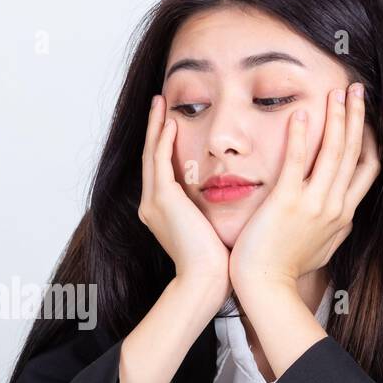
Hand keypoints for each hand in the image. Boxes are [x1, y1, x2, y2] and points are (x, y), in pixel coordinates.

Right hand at [138, 94, 230, 302]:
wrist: (205, 280)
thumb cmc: (215, 263)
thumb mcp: (211, 229)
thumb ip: (211, 210)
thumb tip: (232, 196)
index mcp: (162, 211)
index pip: (160, 169)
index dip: (163, 143)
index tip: (172, 121)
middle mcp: (152, 204)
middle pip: (150, 157)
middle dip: (155, 128)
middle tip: (159, 102)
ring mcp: (153, 202)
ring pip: (151, 154)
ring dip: (156, 126)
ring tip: (160, 102)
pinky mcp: (163, 200)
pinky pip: (160, 162)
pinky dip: (164, 141)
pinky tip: (171, 122)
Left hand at [228, 83, 379, 303]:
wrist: (267, 288)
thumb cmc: (287, 271)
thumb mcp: (323, 249)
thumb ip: (335, 228)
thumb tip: (344, 217)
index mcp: (343, 215)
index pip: (367, 169)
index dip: (369, 139)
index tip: (366, 117)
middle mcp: (334, 206)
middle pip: (353, 153)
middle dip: (357, 117)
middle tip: (357, 89)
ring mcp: (313, 204)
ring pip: (333, 152)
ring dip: (338, 118)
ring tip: (338, 91)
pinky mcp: (287, 203)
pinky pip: (297, 162)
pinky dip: (302, 136)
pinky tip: (302, 114)